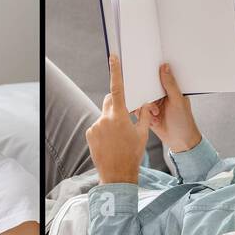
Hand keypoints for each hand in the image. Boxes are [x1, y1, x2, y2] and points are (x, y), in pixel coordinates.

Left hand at [85, 54, 152, 184]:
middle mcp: (105, 118)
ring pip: (105, 115)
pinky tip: (110, 143)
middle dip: (116, 103)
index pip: (117, 88)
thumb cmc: (133, 156)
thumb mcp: (143, 135)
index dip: (115, 72)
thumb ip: (144, 115)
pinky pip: (98, 126)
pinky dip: (104, 130)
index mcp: (120, 116)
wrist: (118, 176)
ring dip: (111, 121)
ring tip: (117, 139)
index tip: (113, 58)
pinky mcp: (90, 134)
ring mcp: (96, 126)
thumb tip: (145, 103)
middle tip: (124, 116)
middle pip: (109, 101)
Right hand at [146, 62, 201, 154]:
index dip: (150, 71)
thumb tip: (165, 66)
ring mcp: (153, 104)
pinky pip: (139, 110)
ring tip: (155, 114)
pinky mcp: (147, 115)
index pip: (157, 75)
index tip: (143, 67)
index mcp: (169, 88)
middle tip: (146, 97)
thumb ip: (170, 85)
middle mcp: (160, 94)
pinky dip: (142, 114)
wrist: (181, 142)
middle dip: (144, 90)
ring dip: (145, 106)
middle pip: (146, 86)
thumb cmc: (184, 121)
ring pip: (141, 98)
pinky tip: (151, 120)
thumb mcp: (177, 101)